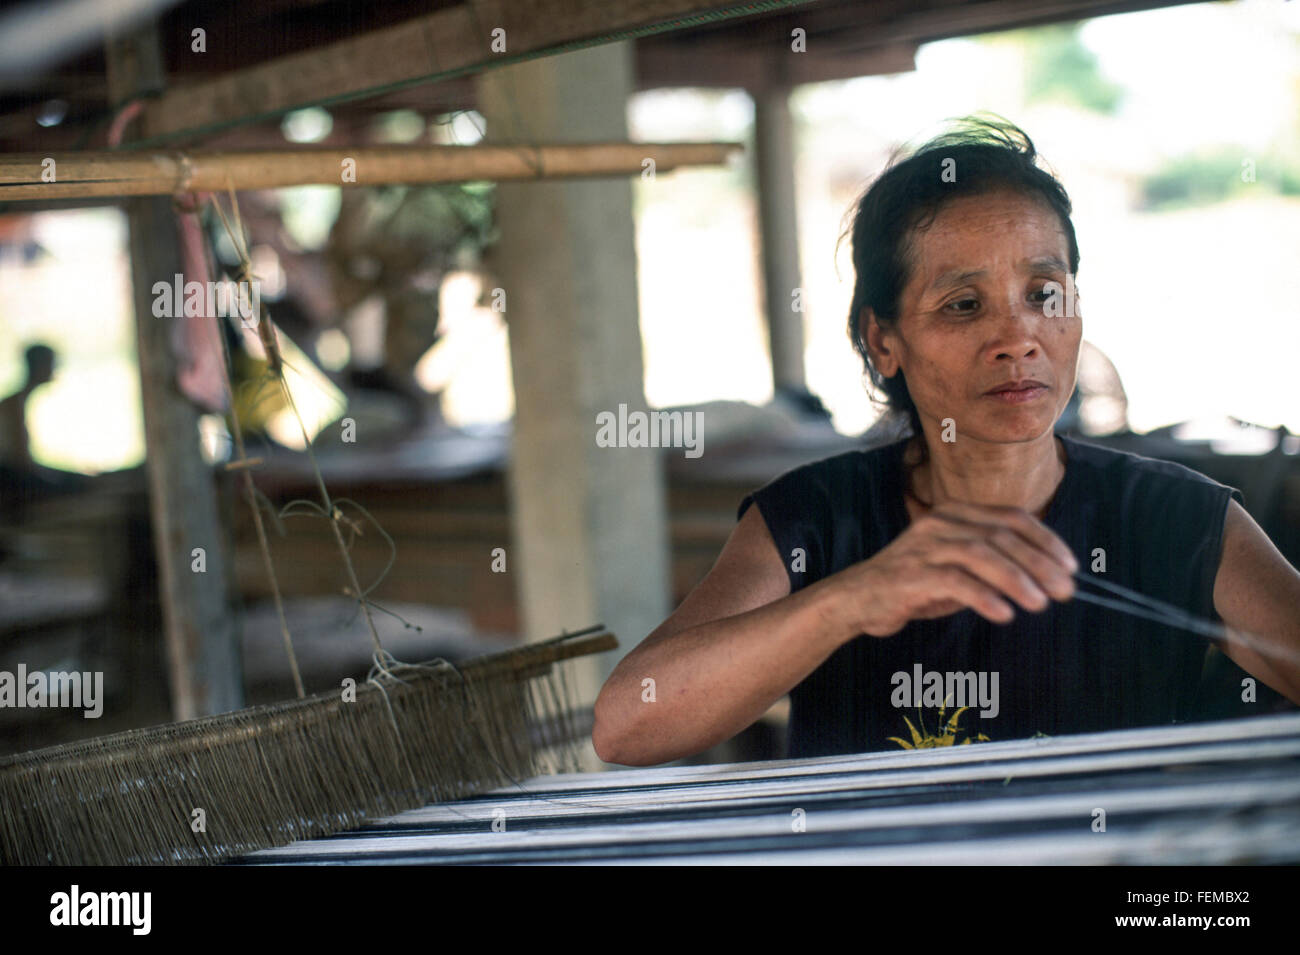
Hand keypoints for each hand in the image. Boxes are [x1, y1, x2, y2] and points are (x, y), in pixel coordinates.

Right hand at [833, 501, 1077, 636]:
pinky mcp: (911, 574)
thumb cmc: (915, 584)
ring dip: (1017, 579)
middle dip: (1039, 563)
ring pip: (981, 554)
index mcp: (955, 513)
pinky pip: (955, 581)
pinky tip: (1004, 614)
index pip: (1012, 517)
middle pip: (1001, 536)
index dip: (1046, 540)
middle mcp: (941, 523)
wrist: (859, 599)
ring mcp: (924, 547)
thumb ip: (992, 562)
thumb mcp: (957, 565)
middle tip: (1064, 591)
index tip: (1070, 566)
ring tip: (1040, 604)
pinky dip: (984, 597)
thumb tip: (1045, 576)